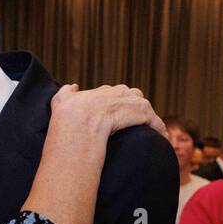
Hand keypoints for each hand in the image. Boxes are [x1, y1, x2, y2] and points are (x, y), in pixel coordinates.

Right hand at [49, 83, 166, 139]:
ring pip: (144, 108)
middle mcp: (113, 93)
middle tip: (141, 126)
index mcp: (98, 93)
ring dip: (151, 120)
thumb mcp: (60, 103)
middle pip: (133, 96)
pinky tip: (162, 138)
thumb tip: (73, 85)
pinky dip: (158, 128)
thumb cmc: (65, 119)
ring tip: (156, 133)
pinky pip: (152, 119)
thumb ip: (65, 92)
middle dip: (138, 109)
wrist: (75, 125)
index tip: (122, 118)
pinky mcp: (137, 112)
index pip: (115, 93)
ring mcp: (126, 101)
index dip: (120, 105)